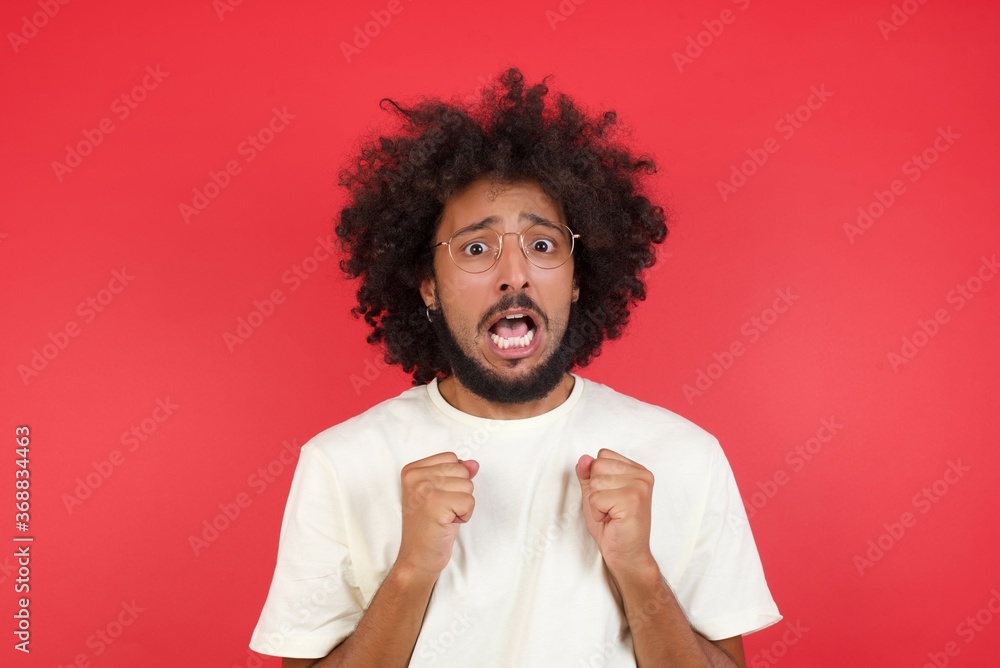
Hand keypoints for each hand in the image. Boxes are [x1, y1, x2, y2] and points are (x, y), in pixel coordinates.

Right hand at [396, 452, 478, 577]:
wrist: (417, 557)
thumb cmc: (429, 526)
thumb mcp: (441, 493)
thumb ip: (455, 474)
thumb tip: (474, 464)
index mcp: (412, 470)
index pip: (451, 458)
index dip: (453, 479)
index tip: (438, 498)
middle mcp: (416, 477)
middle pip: (461, 470)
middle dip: (459, 492)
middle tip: (442, 510)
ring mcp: (425, 489)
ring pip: (468, 485)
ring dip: (462, 505)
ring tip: (444, 516)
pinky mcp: (436, 504)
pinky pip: (469, 501)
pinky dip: (464, 515)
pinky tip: (448, 523)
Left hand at [575, 449, 655, 575]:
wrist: (626, 555)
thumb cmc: (613, 526)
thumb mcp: (594, 494)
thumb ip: (588, 474)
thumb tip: (583, 459)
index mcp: (636, 470)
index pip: (602, 455)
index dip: (597, 477)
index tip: (610, 496)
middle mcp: (642, 475)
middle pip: (597, 465)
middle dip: (595, 490)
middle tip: (610, 508)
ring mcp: (639, 486)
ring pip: (595, 481)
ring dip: (596, 503)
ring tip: (611, 514)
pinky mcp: (632, 500)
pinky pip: (596, 498)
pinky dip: (597, 512)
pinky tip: (611, 520)